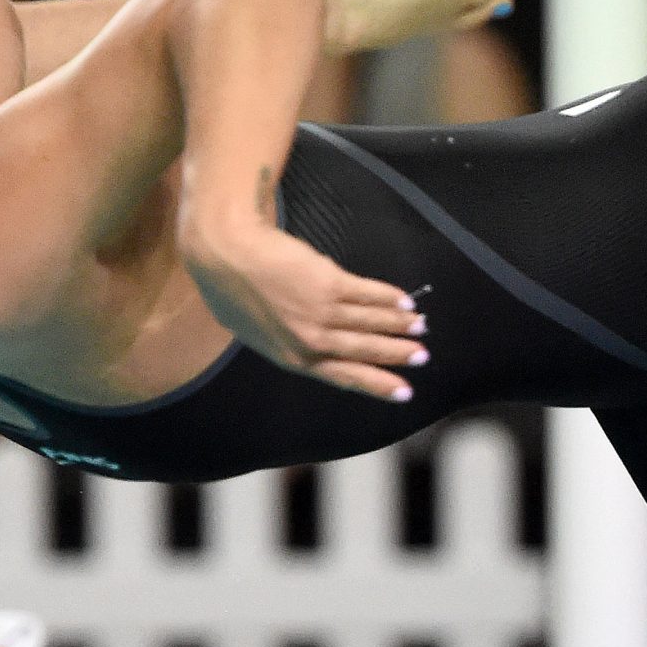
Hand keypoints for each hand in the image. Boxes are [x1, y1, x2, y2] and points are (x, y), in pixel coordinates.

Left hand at [188, 219, 428, 399]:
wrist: (224, 254)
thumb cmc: (230, 290)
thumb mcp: (256, 332)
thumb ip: (287, 343)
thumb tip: (310, 346)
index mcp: (294, 359)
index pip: (346, 377)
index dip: (378, 384)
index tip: (404, 392)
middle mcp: (313, 341)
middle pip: (366, 351)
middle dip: (398, 355)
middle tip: (422, 357)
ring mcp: (323, 313)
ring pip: (372, 323)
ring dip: (400, 325)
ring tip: (419, 326)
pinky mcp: (330, 284)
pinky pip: (369, 294)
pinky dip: (390, 297)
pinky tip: (405, 299)